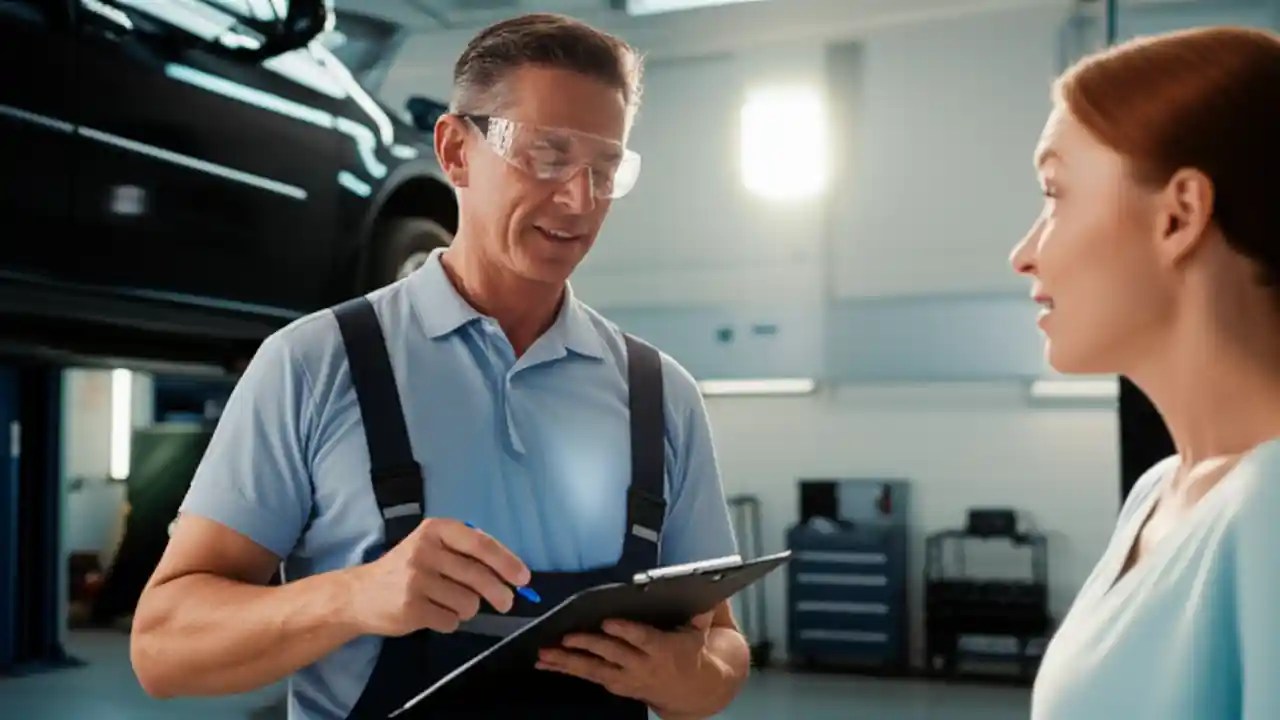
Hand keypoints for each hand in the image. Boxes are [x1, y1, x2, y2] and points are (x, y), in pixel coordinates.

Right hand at [346, 518, 529, 636]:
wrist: (359, 594)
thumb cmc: (405, 568)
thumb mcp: (432, 547)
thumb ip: (466, 553)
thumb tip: (512, 574)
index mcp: (435, 530)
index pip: (481, 544)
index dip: (507, 562)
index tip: (524, 578)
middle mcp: (425, 551)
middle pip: (479, 576)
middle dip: (500, 593)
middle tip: (506, 602)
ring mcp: (415, 580)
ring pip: (468, 603)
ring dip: (467, 609)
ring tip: (450, 604)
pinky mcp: (410, 608)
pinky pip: (451, 621)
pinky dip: (450, 621)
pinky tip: (433, 613)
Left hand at [536, 611, 726, 715]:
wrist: (693, 690)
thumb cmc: (691, 650)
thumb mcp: (700, 633)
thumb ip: (700, 615)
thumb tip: (704, 593)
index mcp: (663, 650)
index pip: (642, 640)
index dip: (625, 632)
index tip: (608, 623)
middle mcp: (642, 667)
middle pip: (612, 655)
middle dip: (589, 646)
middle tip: (567, 637)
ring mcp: (627, 679)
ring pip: (595, 670)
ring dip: (568, 663)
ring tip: (545, 655)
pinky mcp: (616, 685)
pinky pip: (589, 677)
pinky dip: (566, 670)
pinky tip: (546, 664)